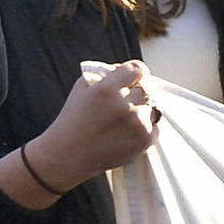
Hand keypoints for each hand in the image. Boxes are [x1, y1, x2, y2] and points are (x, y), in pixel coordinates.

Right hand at [14, 60, 159, 202]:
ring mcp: (137, 124)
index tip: (131, 77)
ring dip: (142, 108)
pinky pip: (154, 126)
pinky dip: (144, 126)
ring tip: (124, 116)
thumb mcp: (81, 89)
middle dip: (138, 90)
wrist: (68, 154)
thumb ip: (104, 75)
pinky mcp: (144, 141)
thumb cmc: (73, 119)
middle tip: (127, 97)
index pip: (138, 70)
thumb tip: (125, 69)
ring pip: (153, 107)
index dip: (135, 72)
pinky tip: (126, 130)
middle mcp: (125, 106)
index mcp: (106, 89)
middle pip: (148, 88)